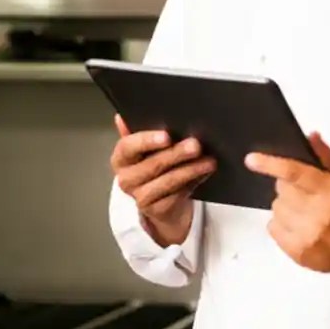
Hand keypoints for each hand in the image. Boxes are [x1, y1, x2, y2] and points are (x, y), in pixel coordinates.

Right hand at [110, 114, 215, 246]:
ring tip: (208, 161)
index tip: (167, 136)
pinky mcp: (157, 211)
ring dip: (190, 170)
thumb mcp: (146, 148)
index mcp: (121, 158)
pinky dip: (193, 182)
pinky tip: (205, 173)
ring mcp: (140, 197)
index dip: (146, 141)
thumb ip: (137, 131)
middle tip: (196, 145)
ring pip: (167, 181)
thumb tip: (122, 117)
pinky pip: (178, 195)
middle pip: (152, 165)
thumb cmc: (154, 167)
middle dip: (176, 154)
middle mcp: (126, 179)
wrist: (160, 202)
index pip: (127, 147)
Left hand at [245, 133, 329, 279]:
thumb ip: (327, 158)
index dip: (271, 164)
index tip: (251, 159)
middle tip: (303, 192)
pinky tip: (298, 225)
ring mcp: (307, 235)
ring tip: (303, 211)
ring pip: (276, 208)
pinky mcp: (298, 252)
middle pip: (282, 190)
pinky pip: (272, 227)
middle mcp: (318, 214)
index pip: (295, 173)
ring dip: (285, 206)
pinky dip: (281, 223)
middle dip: (288, 187)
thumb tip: (310, 136)